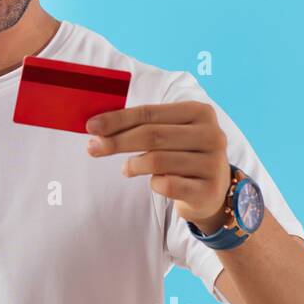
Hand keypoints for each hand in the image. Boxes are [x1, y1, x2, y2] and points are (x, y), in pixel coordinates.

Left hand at [85, 101, 229, 229]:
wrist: (212, 191)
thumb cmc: (181, 155)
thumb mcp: (169, 133)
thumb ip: (141, 125)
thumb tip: (97, 126)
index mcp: (199, 112)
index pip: (149, 112)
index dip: (118, 119)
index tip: (91, 126)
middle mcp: (211, 134)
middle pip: (151, 135)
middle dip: (116, 141)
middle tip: (93, 148)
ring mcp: (212, 163)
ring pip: (157, 160)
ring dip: (133, 165)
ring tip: (128, 168)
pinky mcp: (208, 190)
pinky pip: (167, 185)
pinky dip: (154, 183)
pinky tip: (154, 182)